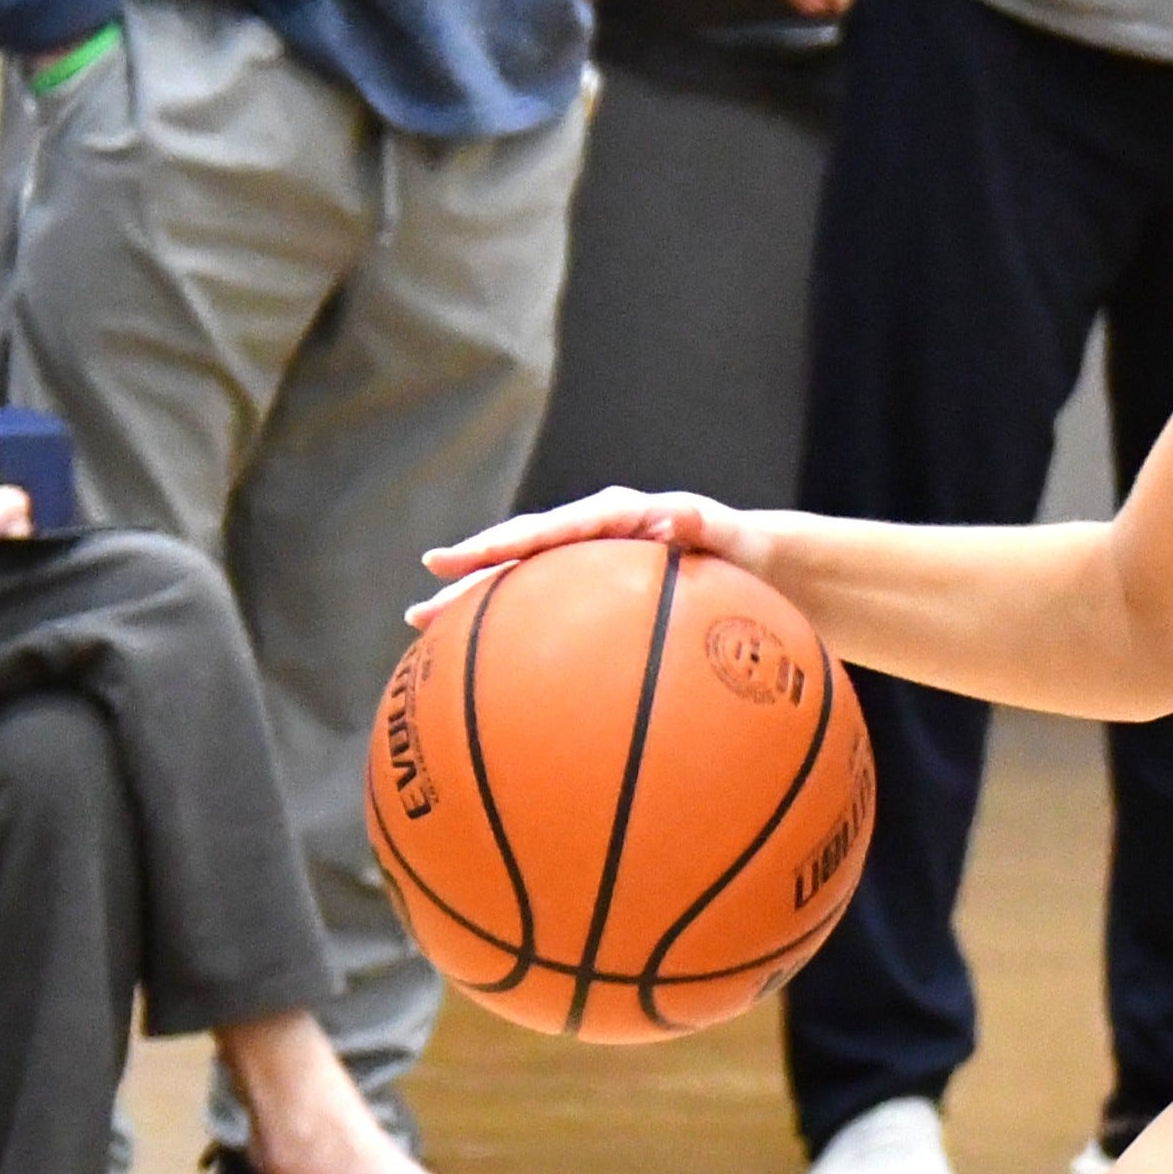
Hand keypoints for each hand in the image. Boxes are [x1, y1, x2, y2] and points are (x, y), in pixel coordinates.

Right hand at [411, 484, 773, 626]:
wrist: (752, 561)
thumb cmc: (742, 550)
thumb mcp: (730, 535)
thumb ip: (704, 523)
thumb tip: (679, 511)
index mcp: (616, 516)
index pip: (550, 529)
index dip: (503, 543)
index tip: (461, 558)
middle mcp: (591, 535)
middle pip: (519, 556)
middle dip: (469, 578)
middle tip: (420, 609)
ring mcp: (586, 563)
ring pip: (521, 582)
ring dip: (475, 603)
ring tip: (424, 627)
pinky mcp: (590, 590)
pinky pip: (544, 607)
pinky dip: (511, 627)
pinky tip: (478, 662)